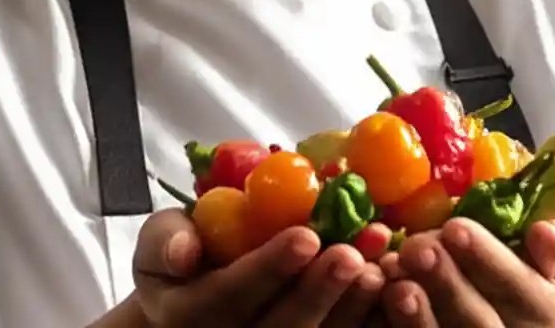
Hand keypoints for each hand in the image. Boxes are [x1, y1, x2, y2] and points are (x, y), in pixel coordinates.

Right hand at [128, 208, 385, 326]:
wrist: (194, 304)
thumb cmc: (182, 263)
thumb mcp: (157, 245)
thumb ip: (165, 242)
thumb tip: (182, 251)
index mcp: (191, 315)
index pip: (231, 296)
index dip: (269, 268)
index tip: (305, 235)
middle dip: (319, 291)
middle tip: (351, 253)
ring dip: (352, 308)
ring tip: (380, 267)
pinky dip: (371, 321)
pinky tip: (397, 290)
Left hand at [376, 219, 554, 326]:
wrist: (483, 292)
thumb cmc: (518, 265)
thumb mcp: (548, 256)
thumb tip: (543, 233)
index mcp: (542, 310)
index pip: (527, 293)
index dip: (491, 262)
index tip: (455, 227)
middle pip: (482, 325)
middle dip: (448, 285)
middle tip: (417, 248)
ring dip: (418, 315)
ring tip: (396, 281)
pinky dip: (396, 326)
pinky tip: (382, 299)